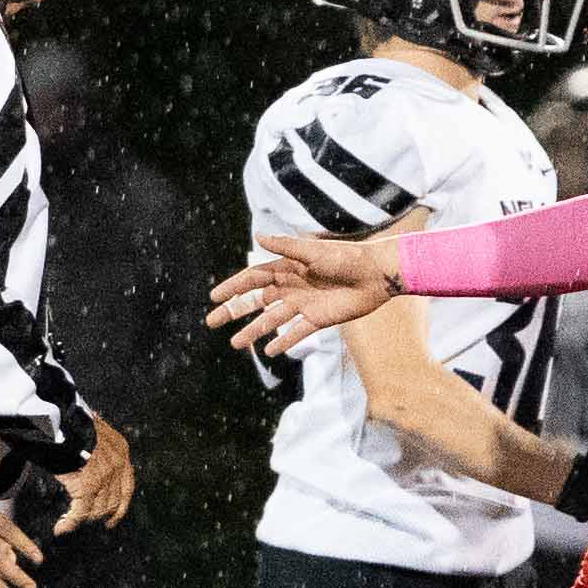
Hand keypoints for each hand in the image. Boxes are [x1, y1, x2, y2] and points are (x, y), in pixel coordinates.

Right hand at [54, 412, 134, 532]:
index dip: (120, 506)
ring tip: (66, 524)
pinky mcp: (88, 485)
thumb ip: (95, 452)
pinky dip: (69, 524)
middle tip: (82, 521)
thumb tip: (88, 466)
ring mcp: (105, 475)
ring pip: (97, 509)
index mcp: (121, 449)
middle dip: (97, 515)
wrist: (56, 416)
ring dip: (81, 520)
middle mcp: (119, 463)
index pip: (127, 486)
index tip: (112, 520)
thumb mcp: (90, 434)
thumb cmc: (66, 423)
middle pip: (112, 501)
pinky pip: (80, 513)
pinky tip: (60, 530)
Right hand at [204, 232, 405, 356]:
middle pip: (255, 301)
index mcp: (287, 268)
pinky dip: (283, 342)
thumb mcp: (314, 251)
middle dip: (234, 311)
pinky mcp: (318, 320)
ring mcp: (303, 305)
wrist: (375, 275)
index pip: (253, 278)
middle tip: (212, 321)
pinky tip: (269, 351)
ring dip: (253, 331)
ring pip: (271, 320)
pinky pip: (296, 333)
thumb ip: (286, 246)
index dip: (233, 287)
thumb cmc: (347, 257)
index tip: (214, 297)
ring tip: (235, 343)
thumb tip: (258, 236)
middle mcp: (291, 287)